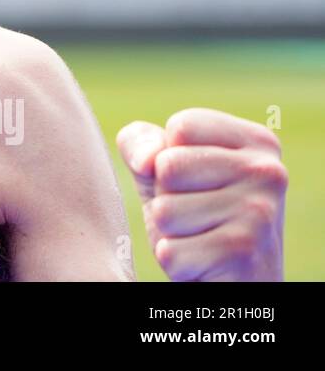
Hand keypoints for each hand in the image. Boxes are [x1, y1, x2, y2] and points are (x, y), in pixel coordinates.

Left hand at [117, 108, 286, 280]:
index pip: (181, 126)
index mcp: (258, 142)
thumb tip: (149, 159)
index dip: (168, 157)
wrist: (234, 283)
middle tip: (197, 214)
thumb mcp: (162, 171)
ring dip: (170, 232)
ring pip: (165, 211)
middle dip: (166, 196)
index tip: (196, 180)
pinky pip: (169, 251)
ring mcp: (260, 213)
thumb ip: (141, 143)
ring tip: (200, 237)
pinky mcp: (244, 253)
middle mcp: (269, 172)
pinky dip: (176, 262)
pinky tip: (204, 263)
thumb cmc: (193, 217)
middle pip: (169, 166)